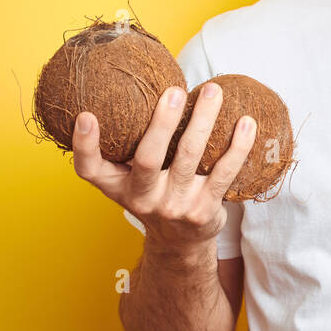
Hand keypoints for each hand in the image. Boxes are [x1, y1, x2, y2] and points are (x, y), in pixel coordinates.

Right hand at [72, 83, 257, 253]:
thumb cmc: (152, 195)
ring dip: (204, 120)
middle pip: (147, 158)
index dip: (84, 144)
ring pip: (190, 157)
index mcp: (117, 186)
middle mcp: (142, 199)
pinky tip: (246, 123)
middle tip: (175, 91)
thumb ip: (122, 147)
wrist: (179, 243)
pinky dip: (238, 146)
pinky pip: (224, 172)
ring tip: (213, 92)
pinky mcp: (205, 210)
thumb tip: (130, 87)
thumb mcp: (127, 180)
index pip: (90, 169)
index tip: (86, 115)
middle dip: (162, 123)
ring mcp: (174, 205)